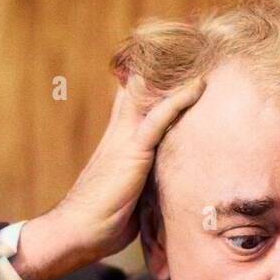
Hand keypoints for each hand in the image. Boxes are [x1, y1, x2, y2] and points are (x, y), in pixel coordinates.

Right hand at [12, 73, 206, 279]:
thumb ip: (147, 184)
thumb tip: (169, 191)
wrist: (76, 232)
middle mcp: (120, 133)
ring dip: (177, 77)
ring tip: (203, 57)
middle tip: (194, 47)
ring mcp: (124, 139)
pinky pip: (159, 118)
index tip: (181, 67)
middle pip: (142, 87)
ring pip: (152, 95)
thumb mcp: (130, 197)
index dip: (156, 84)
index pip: (137, 101)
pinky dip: (179, 100)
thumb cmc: (101, 223)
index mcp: (118, 142)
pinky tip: (198, 86)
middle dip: (166, 69)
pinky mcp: (132, 152)